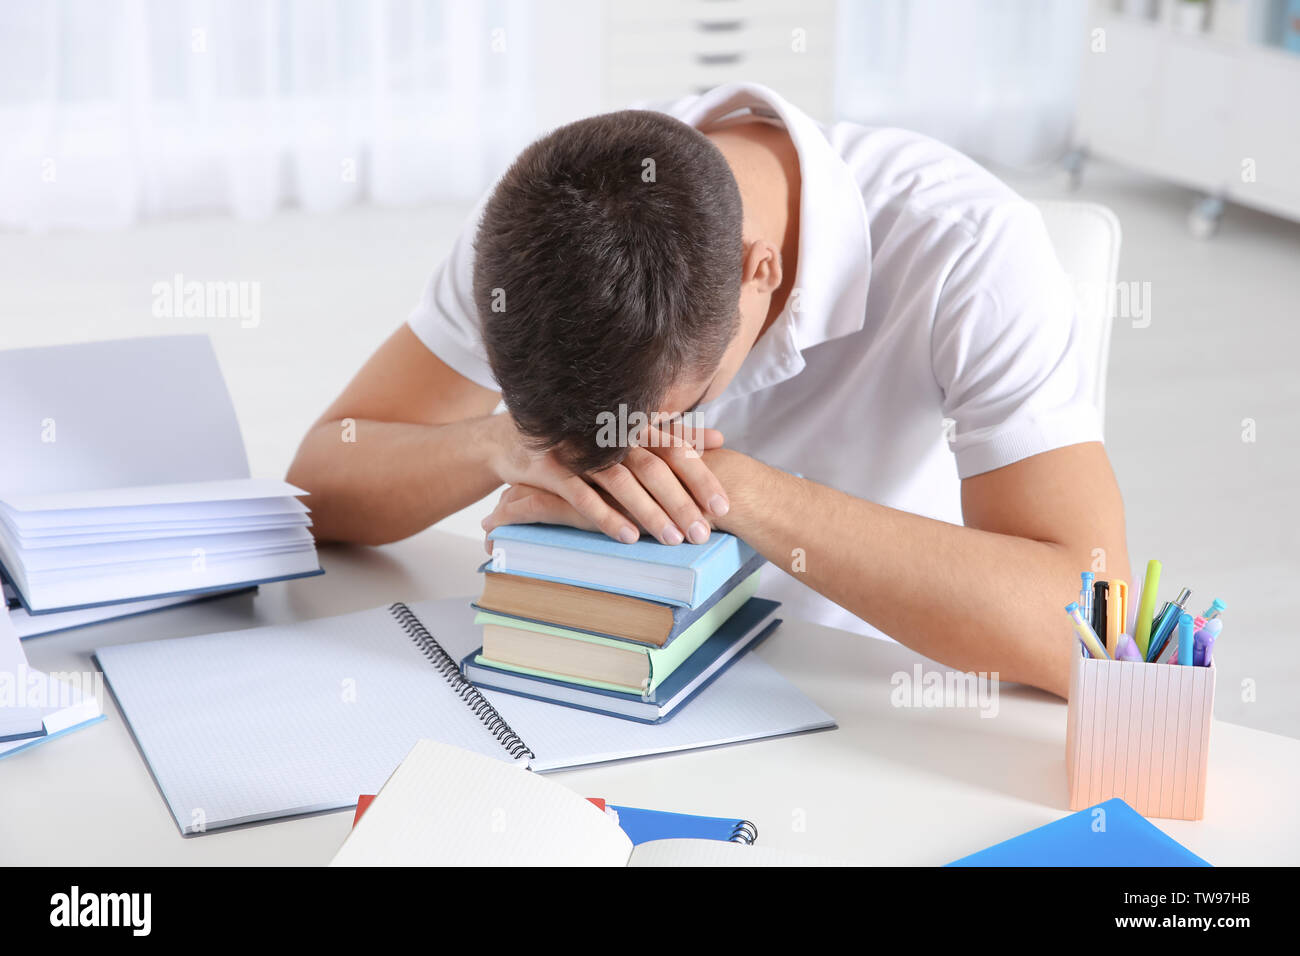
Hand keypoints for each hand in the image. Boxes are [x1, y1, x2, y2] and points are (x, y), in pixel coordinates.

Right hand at [483, 414, 730, 545]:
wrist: (516, 436)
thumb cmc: (584, 439)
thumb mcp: (628, 433)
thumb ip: (673, 435)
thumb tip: (719, 439)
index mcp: (631, 425)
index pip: (675, 449)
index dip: (700, 477)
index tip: (723, 506)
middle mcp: (608, 434)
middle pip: (654, 468)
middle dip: (681, 502)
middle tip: (704, 533)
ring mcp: (579, 450)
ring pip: (622, 482)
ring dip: (650, 512)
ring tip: (674, 540)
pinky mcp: (551, 468)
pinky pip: (582, 495)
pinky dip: (606, 515)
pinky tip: (628, 537)